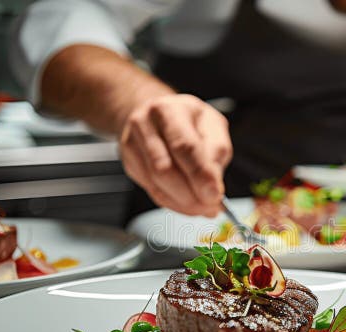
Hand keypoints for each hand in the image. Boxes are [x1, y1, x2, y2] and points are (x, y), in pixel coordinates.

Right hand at [119, 94, 231, 216]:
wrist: (154, 113)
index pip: (184, 146)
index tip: (215, 195)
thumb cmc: (187, 119)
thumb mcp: (212, 125)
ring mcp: (132, 145)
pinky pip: (152, 191)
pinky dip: (173, 203)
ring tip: (203, 207)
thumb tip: (213, 184)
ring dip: (183, 203)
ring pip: (156, 185)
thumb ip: (216, 152)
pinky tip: (187, 203)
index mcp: (169, 110)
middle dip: (191, 195)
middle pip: (164, 169)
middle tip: (212, 207)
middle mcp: (145, 125)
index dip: (200, 175)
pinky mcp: (129, 164)